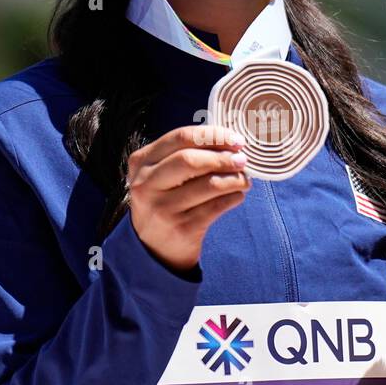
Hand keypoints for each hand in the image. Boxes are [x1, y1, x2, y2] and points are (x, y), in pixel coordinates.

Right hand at [127, 125, 252, 273]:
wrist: (153, 249)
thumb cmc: (164, 201)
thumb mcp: (160, 175)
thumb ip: (185, 154)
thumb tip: (230, 142)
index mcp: (141, 162)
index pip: (180, 137)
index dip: (213, 135)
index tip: (236, 140)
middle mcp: (147, 184)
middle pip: (190, 160)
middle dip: (223, 157)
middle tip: (242, 160)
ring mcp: (163, 208)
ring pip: (208, 184)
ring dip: (234, 179)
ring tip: (244, 180)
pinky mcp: (182, 228)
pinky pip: (216, 207)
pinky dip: (233, 198)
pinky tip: (237, 196)